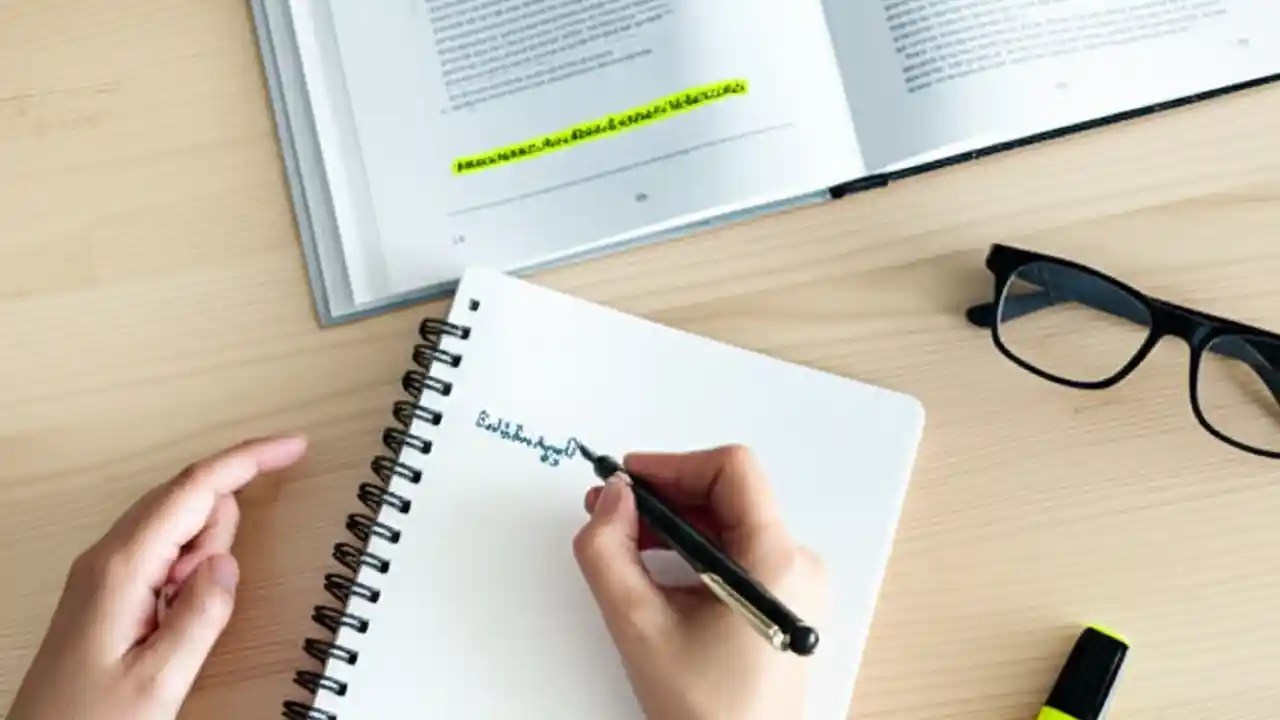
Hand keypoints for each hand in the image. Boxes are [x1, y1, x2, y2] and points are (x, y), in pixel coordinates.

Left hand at [8, 435, 307, 719]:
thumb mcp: (161, 679)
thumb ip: (201, 615)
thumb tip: (227, 561)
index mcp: (121, 569)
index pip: (195, 489)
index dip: (248, 460)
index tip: (293, 446)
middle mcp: (107, 558)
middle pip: (188, 503)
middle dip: (221, 534)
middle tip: (214, 598)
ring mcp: (104, 571)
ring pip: (177, 530)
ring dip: (201, 562)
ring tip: (181, 626)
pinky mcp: (108, 589)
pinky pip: (162, 556)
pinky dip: (184, 577)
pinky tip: (172, 623)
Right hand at [574, 445, 827, 719]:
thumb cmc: (708, 712)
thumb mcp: (639, 626)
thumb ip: (608, 553)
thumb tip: (610, 499)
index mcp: (776, 562)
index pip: (731, 471)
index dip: (672, 464)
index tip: (629, 478)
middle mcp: (796, 565)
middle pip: (729, 493)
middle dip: (665, 494)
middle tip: (613, 508)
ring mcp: (793, 584)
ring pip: (729, 522)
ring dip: (675, 522)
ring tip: (626, 540)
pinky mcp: (781, 600)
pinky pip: (736, 551)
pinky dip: (692, 548)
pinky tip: (655, 566)